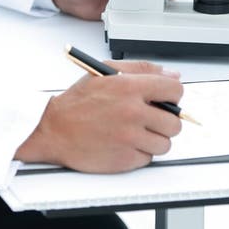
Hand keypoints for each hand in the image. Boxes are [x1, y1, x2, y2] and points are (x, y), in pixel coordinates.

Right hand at [15, 61, 183, 172]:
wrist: (53, 130)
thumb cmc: (77, 102)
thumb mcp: (106, 71)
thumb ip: (141, 69)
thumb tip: (171, 75)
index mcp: (129, 87)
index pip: (174, 90)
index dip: (172, 95)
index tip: (166, 99)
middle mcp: (132, 112)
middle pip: (174, 123)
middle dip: (165, 121)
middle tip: (149, 119)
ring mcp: (130, 138)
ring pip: (164, 143)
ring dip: (153, 139)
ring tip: (134, 132)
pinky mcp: (126, 159)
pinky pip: (148, 158)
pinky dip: (139, 152)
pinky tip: (123, 143)